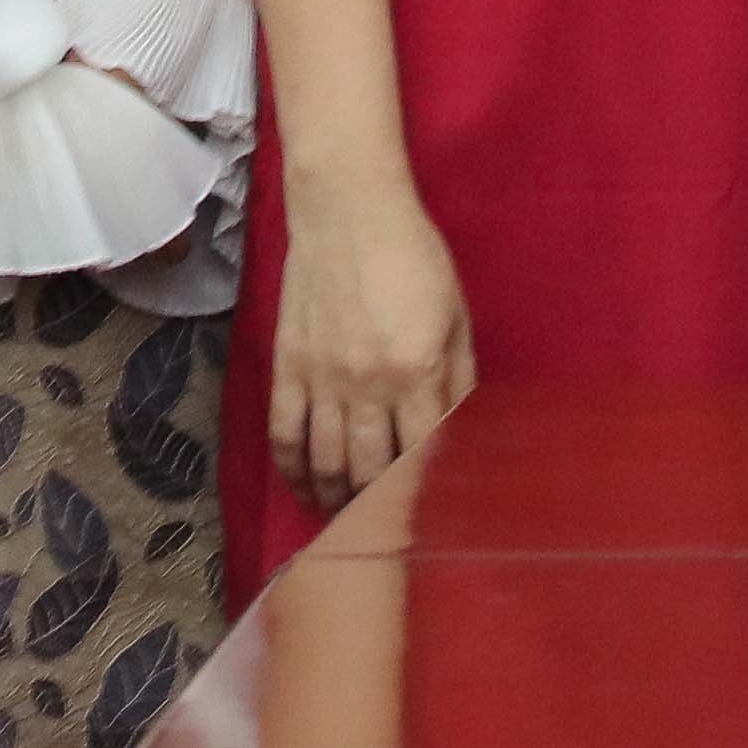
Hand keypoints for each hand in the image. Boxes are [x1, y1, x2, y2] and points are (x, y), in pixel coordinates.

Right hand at [275, 181, 479, 503]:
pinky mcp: (286, 369)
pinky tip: (303, 491)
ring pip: (326, 463)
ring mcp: (321, 379)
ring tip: (346, 524)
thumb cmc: (415, 257)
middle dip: (379, 511)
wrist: (347, 213)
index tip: (431, 516)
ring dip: (336, 501)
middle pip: (370, 471)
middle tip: (385, 534)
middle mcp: (367, 384)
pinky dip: (292, 472)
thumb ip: (459, 377)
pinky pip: (285, 436)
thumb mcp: (456, 315)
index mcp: (417, 370)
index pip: (424, 452)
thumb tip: (462, 432)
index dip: (427, 491)